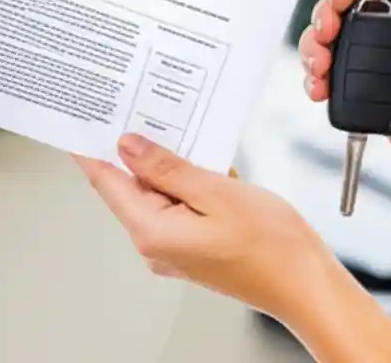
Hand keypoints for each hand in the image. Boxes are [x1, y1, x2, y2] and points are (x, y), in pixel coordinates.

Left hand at [74, 134, 338, 322]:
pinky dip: (187, 181)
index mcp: (152, 231)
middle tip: (141, 105)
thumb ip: (167, 168)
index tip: (84, 117)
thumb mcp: (216, 192)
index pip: (104, 181)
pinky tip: (204, 161)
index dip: (90, 147)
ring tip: (182, 129)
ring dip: (168, 163)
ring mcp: (174, 246)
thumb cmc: (271, 247)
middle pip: (130, 184)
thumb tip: (128, 146)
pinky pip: (178, 204)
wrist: (306, 284)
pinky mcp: (193, 245)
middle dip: (135, 147)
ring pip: (157, 191)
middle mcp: (155, 243)